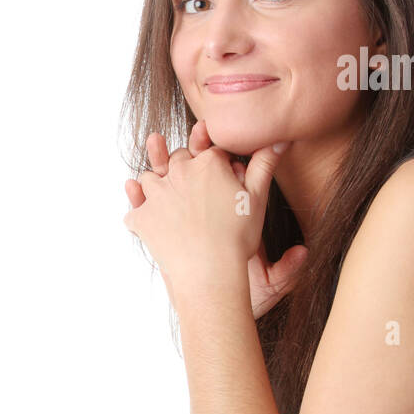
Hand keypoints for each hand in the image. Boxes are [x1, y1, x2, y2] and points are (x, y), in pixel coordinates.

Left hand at [124, 120, 303, 313]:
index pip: (207, 152)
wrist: (210, 272)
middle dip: (182, 170)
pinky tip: (150, 222)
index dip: (213, 162)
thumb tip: (279, 141)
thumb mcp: (256, 199)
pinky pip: (134, 211)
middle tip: (191, 188)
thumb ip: (264, 166)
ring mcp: (156, 193)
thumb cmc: (237, 238)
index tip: (217, 175)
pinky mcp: (141, 216)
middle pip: (175, 160)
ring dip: (156, 188)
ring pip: (149, 179)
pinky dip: (141, 216)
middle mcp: (178, 171)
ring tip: (167, 202)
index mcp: (208, 163)